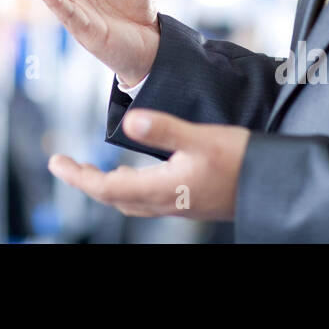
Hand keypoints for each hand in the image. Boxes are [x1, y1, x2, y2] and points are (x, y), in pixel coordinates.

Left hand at [49, 108, 250, 220]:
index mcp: (162, 189)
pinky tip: (134, 173)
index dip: (78, 177)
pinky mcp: (189, 199)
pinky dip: (131, 186)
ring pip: (131, 200)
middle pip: (114, 197)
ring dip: (108, 186)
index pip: (107, 189)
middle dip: (86, 182)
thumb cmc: (239, 159)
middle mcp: (166, 202)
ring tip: (92, 171)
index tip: (56, 163)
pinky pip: (148, 198)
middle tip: (65, 166)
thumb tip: (127, 124)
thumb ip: (164, 130)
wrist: (273, 184)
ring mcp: (177, 203)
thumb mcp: (200, 137)